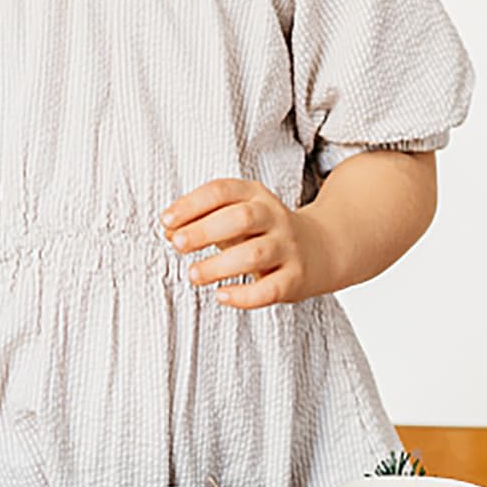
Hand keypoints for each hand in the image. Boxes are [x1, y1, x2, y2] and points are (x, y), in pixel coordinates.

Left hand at [158, 177, 339, 307]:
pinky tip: (222, 296)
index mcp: (254, 195)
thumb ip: (201, 220)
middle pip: (241, 218)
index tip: (166, 221)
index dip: (191, 205)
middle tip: (177, 244)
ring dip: (220, 265)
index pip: (221, 191)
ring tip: (193, 275)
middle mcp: (273, 218)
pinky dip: (245, 295)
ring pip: (255, 254)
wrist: (321, 248)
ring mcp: (287, 248)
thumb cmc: (263, 232)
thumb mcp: (235, 216)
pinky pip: (271, 289)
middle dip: (205, 230)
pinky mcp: (295, 278)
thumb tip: (168, 231)